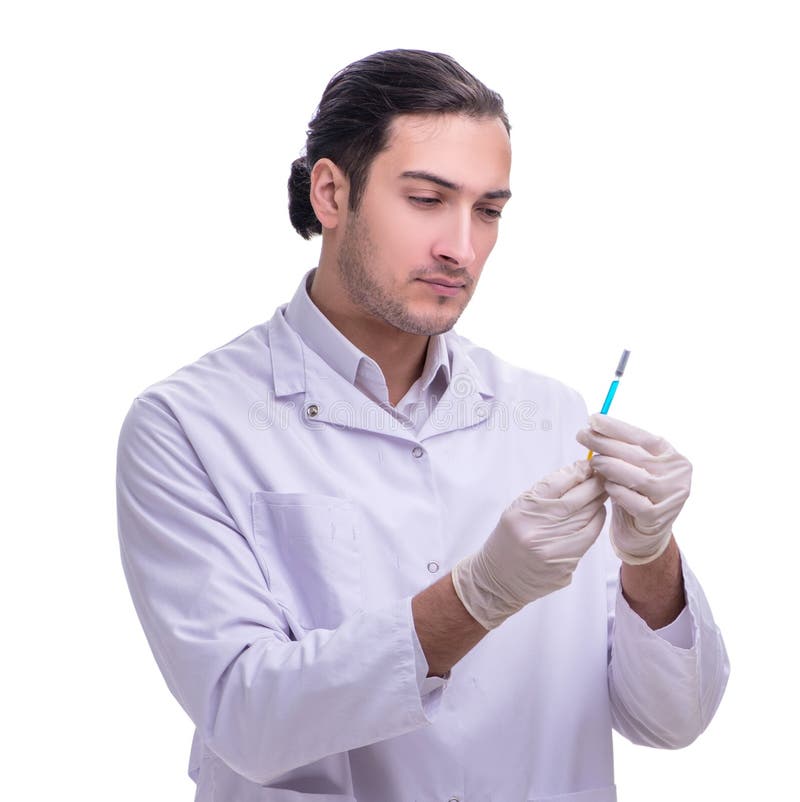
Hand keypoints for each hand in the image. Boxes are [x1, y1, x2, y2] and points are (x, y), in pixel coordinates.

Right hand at [451, 460, 607, 629]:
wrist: (500, 578)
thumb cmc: (510, 538)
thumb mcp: (519, 508)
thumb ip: (547, 491)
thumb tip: (578, 471)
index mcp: (522, 512)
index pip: (557, 484)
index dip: (578, 471)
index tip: (589, 465)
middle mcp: (536, 531)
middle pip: (576, 501)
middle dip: (594, 485)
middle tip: (603, 475)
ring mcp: (552, 550)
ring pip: (588, 518)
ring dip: (598, 502)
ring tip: (601, 493)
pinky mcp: (565, 565)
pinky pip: (589, 538)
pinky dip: (596, 522)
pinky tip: (596, 514)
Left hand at [576, 414, 691, 564]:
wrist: (643, 533)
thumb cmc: (635, 493)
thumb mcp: (632, 466)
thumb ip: (620, 449)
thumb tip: (593, 427)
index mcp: (671, 457)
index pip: (643, 437)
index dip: (617, 428)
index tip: (593, 420)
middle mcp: (676, 475)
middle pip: (638, 455)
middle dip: (606, 444)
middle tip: (583, 436)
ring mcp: (671, 497)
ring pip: (638, 478)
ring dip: (611, 467)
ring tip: (594, 463)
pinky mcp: (659, 517)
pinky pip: (635, 502)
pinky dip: (618, 491)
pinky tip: (607, 486)